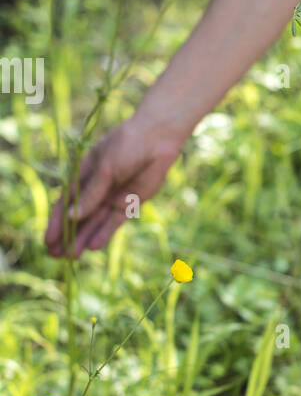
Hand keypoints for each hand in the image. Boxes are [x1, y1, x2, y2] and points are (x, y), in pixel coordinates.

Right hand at [44, 117, 184, 257]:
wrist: (157, 139)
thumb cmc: (126, 145)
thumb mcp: (105, 169)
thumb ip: (91, 194)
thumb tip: (72, 217)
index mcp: (83, 175)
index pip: (66, 203)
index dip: (56, 223)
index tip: (48, 240)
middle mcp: (96, 189)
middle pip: (78, 217)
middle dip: (67, 236)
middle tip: (54, 256)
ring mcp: (112, 197)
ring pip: (94, 223)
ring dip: (83, 239)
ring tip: (71, 257)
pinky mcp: (129, 204)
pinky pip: (113, 223)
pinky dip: (104, 234)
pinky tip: (93, 247)